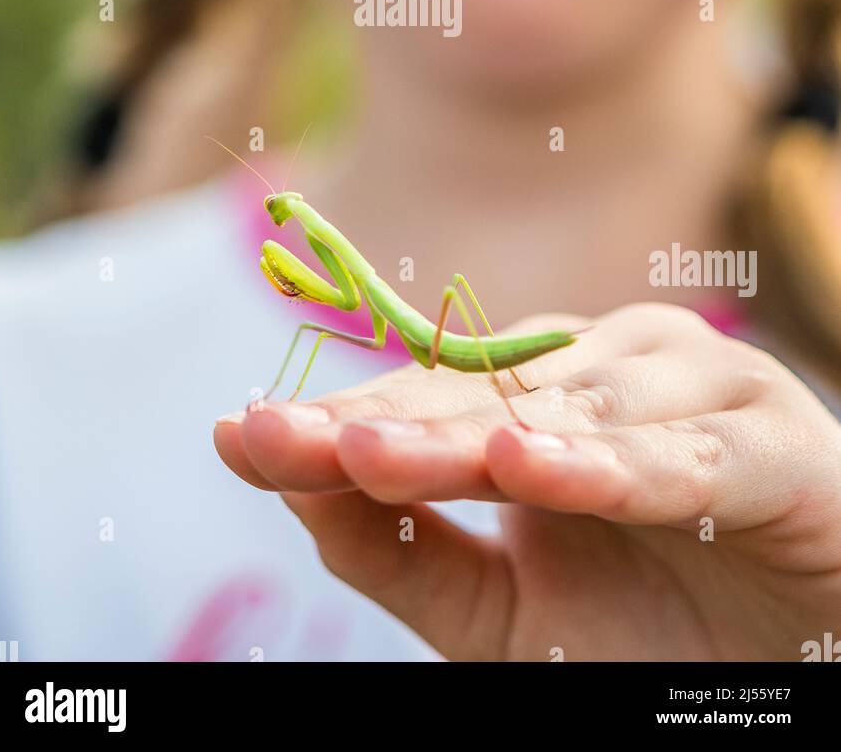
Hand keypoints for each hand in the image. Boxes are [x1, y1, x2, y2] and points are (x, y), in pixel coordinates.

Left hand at [214, 303, 840, 660]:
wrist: (802, 656)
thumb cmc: (651, 627)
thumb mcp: (502, 612)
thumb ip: (405, 549)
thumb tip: (292, 487)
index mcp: (546, 392)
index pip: (426, 400)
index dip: (339, 421)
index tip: (239, 436)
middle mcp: (611, 368)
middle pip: (480, 397)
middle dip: (380, 426)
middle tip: (280, 443)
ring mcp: (694, 388)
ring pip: (570, 412)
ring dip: (474, 435)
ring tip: (373, 455)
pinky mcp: (772, 439)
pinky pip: (683, 458)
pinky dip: (610, 464)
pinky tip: (531, 467)